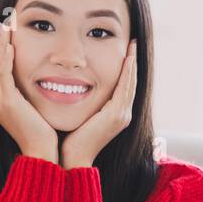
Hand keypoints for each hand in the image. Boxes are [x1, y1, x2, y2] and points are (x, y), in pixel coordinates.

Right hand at [0, 8, 59, 162]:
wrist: (42, 153)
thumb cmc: (44, 134)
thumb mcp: (34, 109)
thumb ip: (30, 94)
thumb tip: (41, 79)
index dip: (2, 48)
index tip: (8, 31)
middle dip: (0, 41)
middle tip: (5, 20)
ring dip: (2, 44)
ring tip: (6, 25)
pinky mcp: (6, 102)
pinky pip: (3, 75)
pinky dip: (6, 59)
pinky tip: (11, 45)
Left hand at [60, 38, 136, 168]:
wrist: (73, 159)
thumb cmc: (70, 141)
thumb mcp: (81, 116)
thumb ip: (84, 103)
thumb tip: (73, 87)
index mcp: (115, 115)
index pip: (123, 86)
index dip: (126, 68)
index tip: (125, 51)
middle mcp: (123, 115)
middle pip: (131, 82)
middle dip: (132, 61)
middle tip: (132, 42)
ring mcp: (122, 115)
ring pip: (130, 83)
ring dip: (132, 62)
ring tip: (132, 45)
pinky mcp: (116, 115)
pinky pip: (124, 88)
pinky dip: (127, 72)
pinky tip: (127, 58)